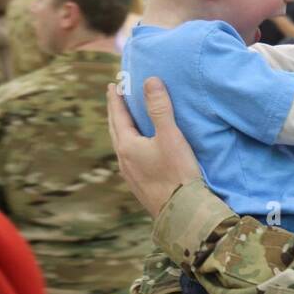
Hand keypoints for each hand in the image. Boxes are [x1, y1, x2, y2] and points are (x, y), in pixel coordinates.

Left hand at [105, 77, 201, 217]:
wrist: (181, 213)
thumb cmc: (177, 173)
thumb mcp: (171, 136)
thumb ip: (160, 108)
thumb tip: (150, 80)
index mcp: (127, 146)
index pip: (118, 115)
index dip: (116, 98)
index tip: (112, 84)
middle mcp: (123, 161)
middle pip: (115, 130)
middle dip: (116, 113)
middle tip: (115, 98)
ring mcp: (130, 176)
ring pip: (121, 146)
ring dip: (122, 130)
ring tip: (126, 121)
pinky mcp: (140, 186)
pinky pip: (129, 159)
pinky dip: (130, 145)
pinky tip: (139, 151)